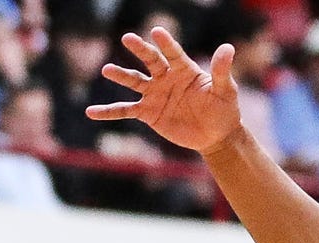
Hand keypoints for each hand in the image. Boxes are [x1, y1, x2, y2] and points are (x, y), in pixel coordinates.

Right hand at [90, 29, 242, 156]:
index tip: (157, 32)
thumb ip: (221, 71)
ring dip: (121, 75)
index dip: (166, 43)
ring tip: (107, 70)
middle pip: (150, 60)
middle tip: (128, 38)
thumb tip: (228, 48)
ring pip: (134, 81)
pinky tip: (91, 112)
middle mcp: (166, 77)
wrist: (215, 135)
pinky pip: (125, 110)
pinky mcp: (148, 112)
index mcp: (184, 69)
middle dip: (140, 49)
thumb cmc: (223, 109)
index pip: (173, 53)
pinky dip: (108, 112)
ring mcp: (154, 94)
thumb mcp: (225, 91)